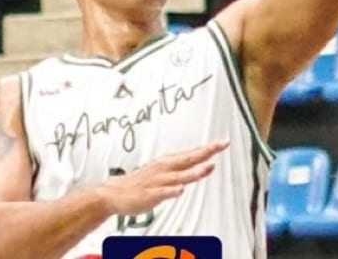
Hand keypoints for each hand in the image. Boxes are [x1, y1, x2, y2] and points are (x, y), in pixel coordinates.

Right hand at [96, 140, 228, 216]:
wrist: (114, 193)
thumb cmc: (139, 183)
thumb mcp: (161, 172)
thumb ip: (180, 170)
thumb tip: (198, 165)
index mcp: (167, 163)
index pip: (191, 153)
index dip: (208, 148)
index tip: (223, 142)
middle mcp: (164, 169)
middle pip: (189, 159)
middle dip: (206, 152)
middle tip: (221, 145)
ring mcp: (157, 181)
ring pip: (179, 176)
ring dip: (194, 172)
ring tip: (208, 167)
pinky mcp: (149, 195)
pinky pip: (162, 193)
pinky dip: (172, 190)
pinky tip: (180, 189)